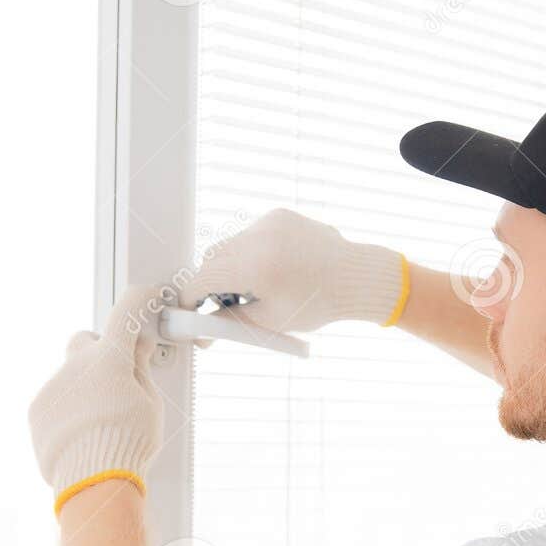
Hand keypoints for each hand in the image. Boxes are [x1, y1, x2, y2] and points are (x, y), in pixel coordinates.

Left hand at [29, 285, 165, 513]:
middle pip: (86, 341)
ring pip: (71, 377)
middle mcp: (77, 365)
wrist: (93, 482)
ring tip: (102, 424)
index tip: (146, 296)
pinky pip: (55, 400)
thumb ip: (140, 370)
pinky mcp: (37, 409)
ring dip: (85, 390)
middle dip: (99, 352)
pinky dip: (68, 411)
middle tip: (116, 376)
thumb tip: (137, 348)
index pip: (126, 314)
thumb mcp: (149, 404)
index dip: (140, 300)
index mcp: (110, 359)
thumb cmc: (128, 444)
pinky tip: (83, 434)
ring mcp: (54, 386)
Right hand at [180, 209, 408, 333]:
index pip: (202, 278)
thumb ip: (229, 322)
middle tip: (220, 305)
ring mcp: (269, 222)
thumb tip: (202, 330)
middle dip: (210, 282)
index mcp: (255, 266)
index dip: (191, 297)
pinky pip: (250, 234)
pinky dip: (250, 252)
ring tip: (252, 288)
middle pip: (212, 258)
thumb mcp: (270, 320)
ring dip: (229, 266)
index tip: (189, 309)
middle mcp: (258, 237)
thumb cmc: (320, 303)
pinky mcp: (279, 216)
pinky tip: (272, 269)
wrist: (357, 276)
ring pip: (229, 244)